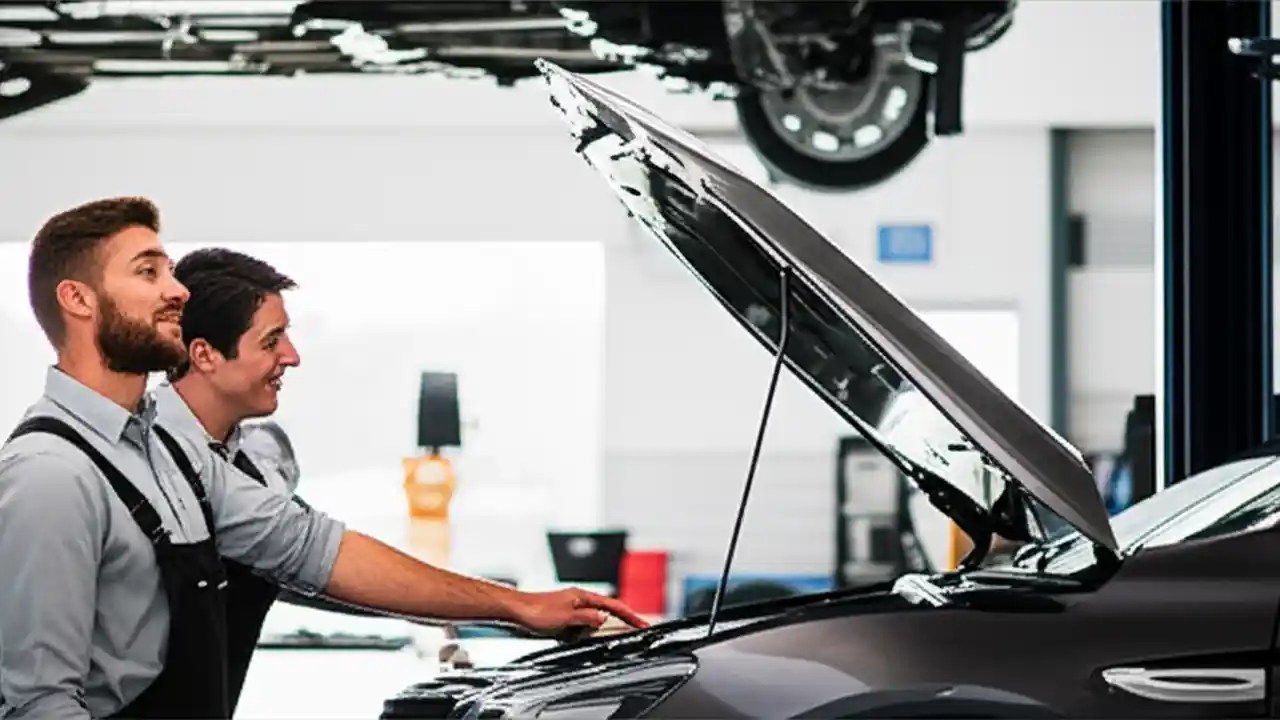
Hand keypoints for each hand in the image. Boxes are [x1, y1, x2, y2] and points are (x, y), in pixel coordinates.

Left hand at [512, 588, 650, 636]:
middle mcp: (578, 599)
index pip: (612, 605)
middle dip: (623, 619)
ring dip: (606, 625)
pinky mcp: (564, 616)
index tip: (642, 623)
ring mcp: (572, 607)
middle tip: (637, 628)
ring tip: (618, 633)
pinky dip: (592, 630)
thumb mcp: (565, 616)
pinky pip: (584, 623)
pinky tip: (591, 636)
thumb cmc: (535, 610)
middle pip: (607, 609)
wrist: (515, 610)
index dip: (629, 614)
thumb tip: (602, 619)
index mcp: (582, 596)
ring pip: (596, 617)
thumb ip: (586, 618)